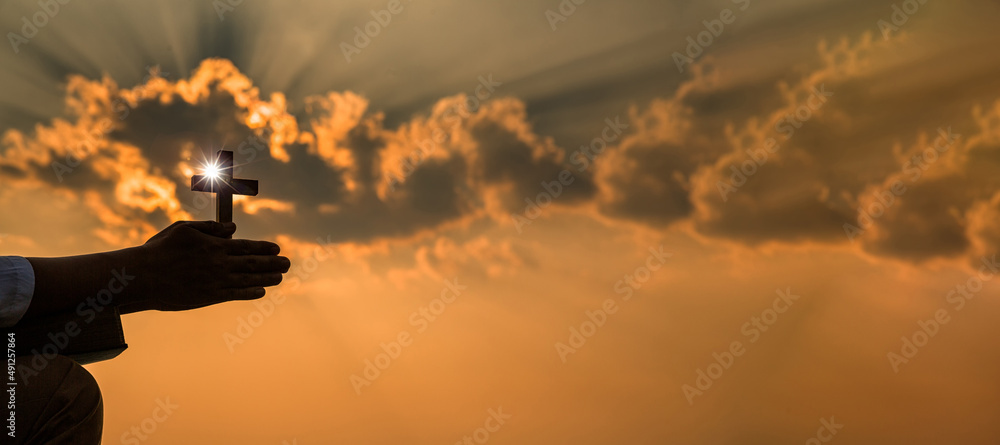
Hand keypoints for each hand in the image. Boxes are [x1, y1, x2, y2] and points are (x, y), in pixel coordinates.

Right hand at [119, 221, 290, 312]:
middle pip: (253, 263)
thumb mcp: (183, 229)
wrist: (143, 277)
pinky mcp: (210, 297)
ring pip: (249, 279)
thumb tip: (233, 228)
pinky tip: (261, 291)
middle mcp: (219, 264)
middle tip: (288, 263)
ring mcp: (216, 281)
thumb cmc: (160, 250)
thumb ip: (209, 228)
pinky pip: (236, 294)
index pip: (246, 246)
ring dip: (267, 278)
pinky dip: (250, 293)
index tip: (277, 248)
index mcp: (214, 245)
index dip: (263, 248)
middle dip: (272, 263)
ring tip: (281, 277)